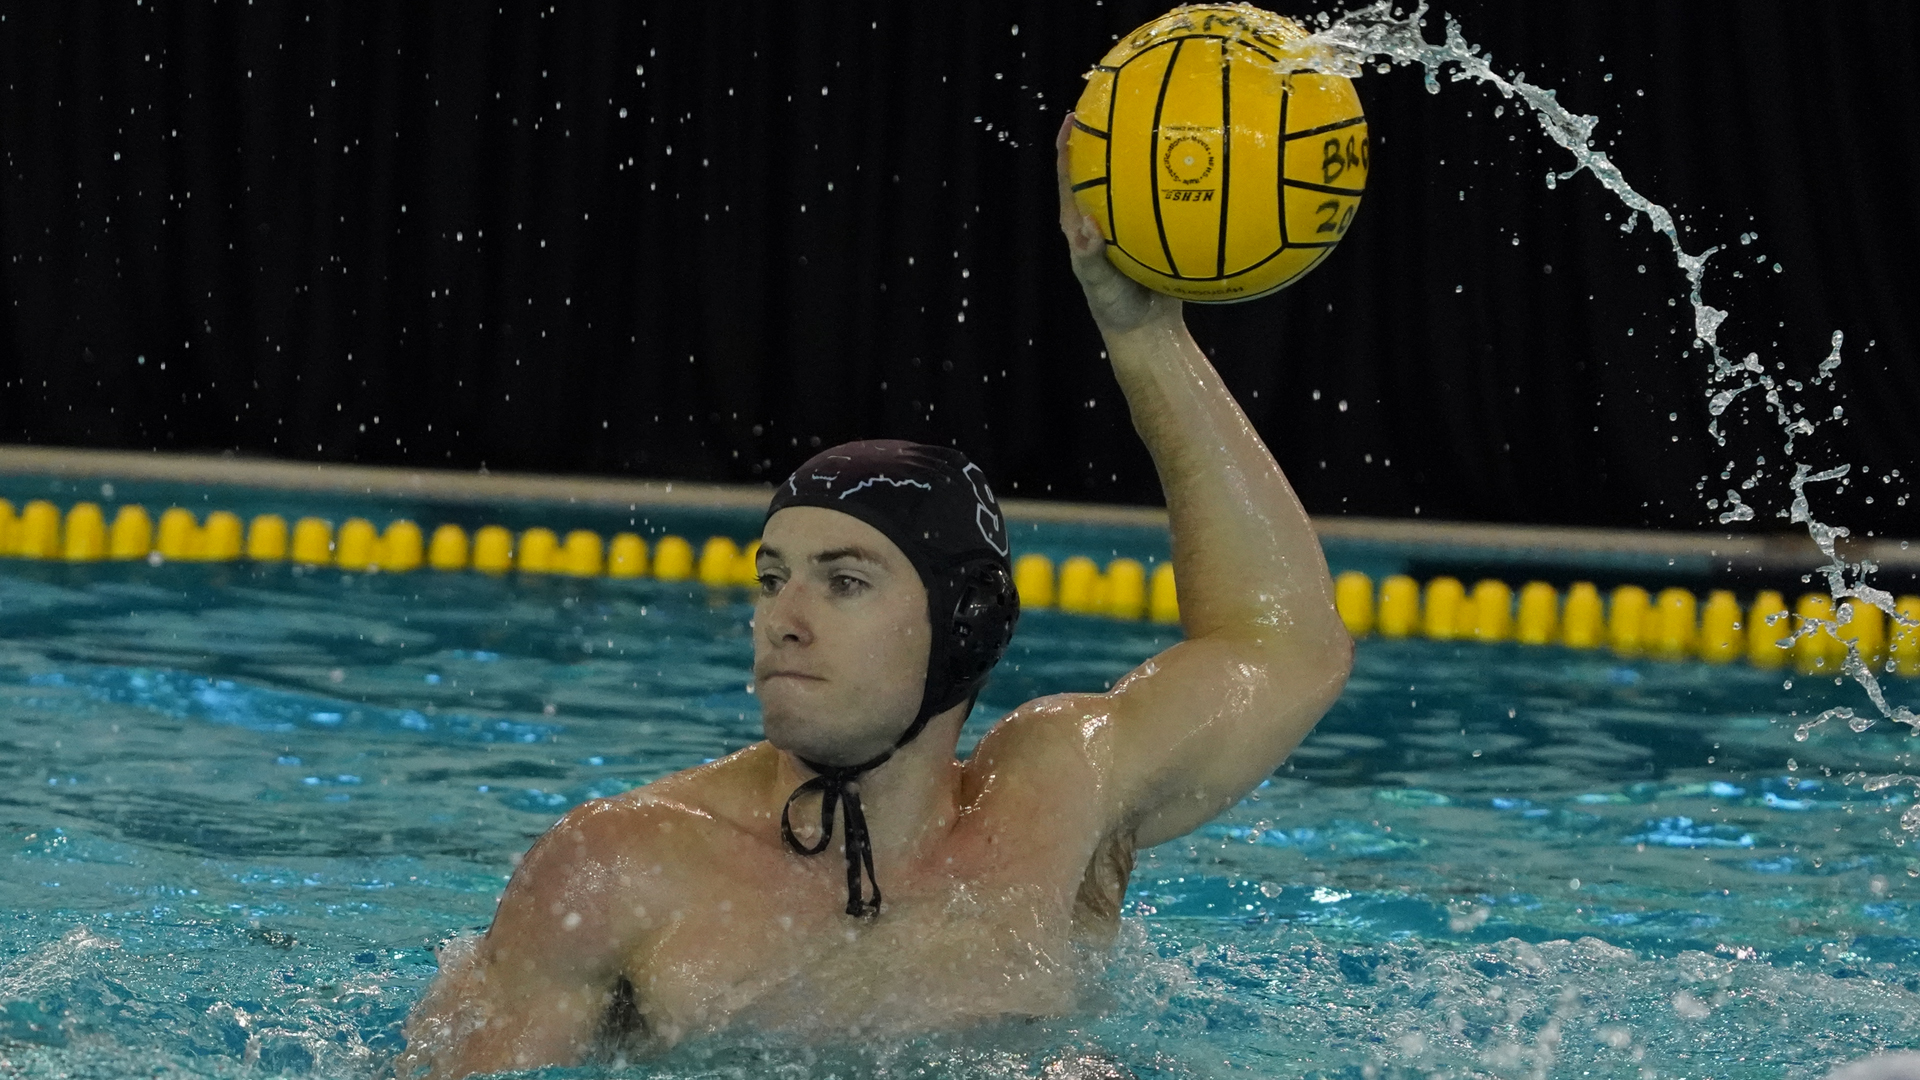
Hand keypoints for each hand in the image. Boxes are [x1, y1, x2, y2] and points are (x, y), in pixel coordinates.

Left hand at [1056, 112, 1181, 336]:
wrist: (1147, 329)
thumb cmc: (1114, 309)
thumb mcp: (1098, 284)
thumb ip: (1091, 257)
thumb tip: (1088, 226)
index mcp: (1079, 224)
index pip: (1068, 177)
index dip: (1067, 146)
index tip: (1074, 117)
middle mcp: (1102, 217)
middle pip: (1100, 169)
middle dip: (1106, 136)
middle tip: (1118, 102)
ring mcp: (1129, 223)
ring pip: (1134, 181)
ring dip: (1143, 154)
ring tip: (1159, 121)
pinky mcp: (1154, 231)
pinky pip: (1164, 200)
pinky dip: (1176, 183)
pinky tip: (1198, 165)